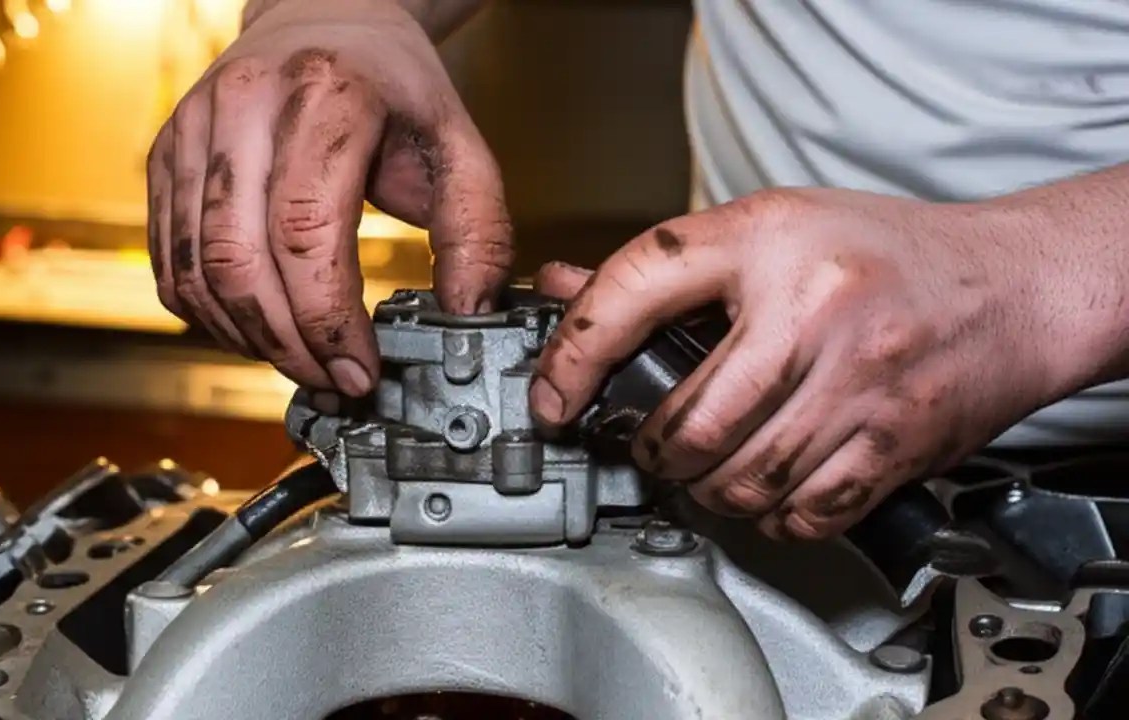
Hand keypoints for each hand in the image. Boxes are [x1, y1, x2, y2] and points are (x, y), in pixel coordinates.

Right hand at [147, 0, 511, 395]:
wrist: (322, 18)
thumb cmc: (391, 83)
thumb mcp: (457, 141)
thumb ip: (477, 228)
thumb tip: (467, 311)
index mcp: (324, 94)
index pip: (304, 229)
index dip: (327, 318)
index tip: (360, 369)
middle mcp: (242, 106)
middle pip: (238, 260)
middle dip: (286, 344)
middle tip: (332, 382)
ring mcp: (192, 131)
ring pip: (195, 270)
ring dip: (246, 339)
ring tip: (299, 364)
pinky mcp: (165, 157)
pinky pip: (168, 262)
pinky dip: (208, 316)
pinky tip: (256, 332)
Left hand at [532, 188, 1056, 539]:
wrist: (1012, 286)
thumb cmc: (884, 253)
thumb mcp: (769, 229)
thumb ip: (666, 268)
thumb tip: (567, 291)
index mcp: (768, 243)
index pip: (633, 292)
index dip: (574, 354)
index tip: (555, 395)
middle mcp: (813, 312)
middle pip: (688, 423)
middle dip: (654, 451)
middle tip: (652, 444)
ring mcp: (859, 384)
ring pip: (743, 481)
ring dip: (709, 490)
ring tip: (710, 468)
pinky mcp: (895, 443)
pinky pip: (806, 513)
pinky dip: (773, 517)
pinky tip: (772, 489)